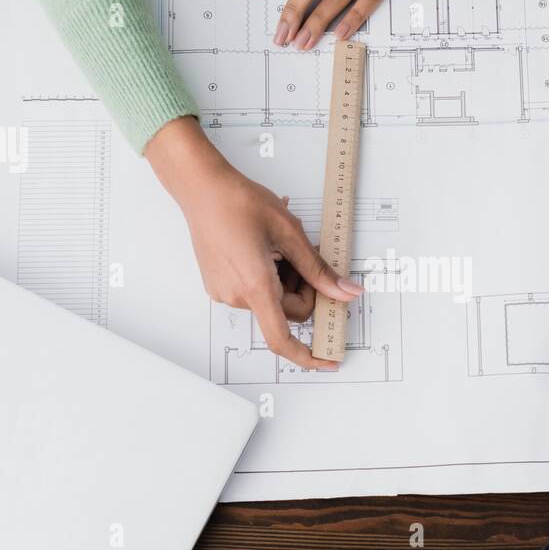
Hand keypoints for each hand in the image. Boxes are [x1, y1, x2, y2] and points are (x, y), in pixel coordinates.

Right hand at [145, 117, 362, 370]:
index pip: (283, 338)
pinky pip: (254, 292)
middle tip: (298, 253)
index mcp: (256, 285)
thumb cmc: (240, 202)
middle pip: (287, 311)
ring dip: (284, 280)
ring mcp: (224, 293)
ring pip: (272, 300)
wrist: (202, 189)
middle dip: (302, 289)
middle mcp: (236, 295)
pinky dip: (267, 277)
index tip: (328, 360)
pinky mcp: (218, 286)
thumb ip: (320, 270)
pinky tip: (261, 248)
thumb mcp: (290, 233)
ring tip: (274, 245)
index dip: (308, 356)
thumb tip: (346, 292)